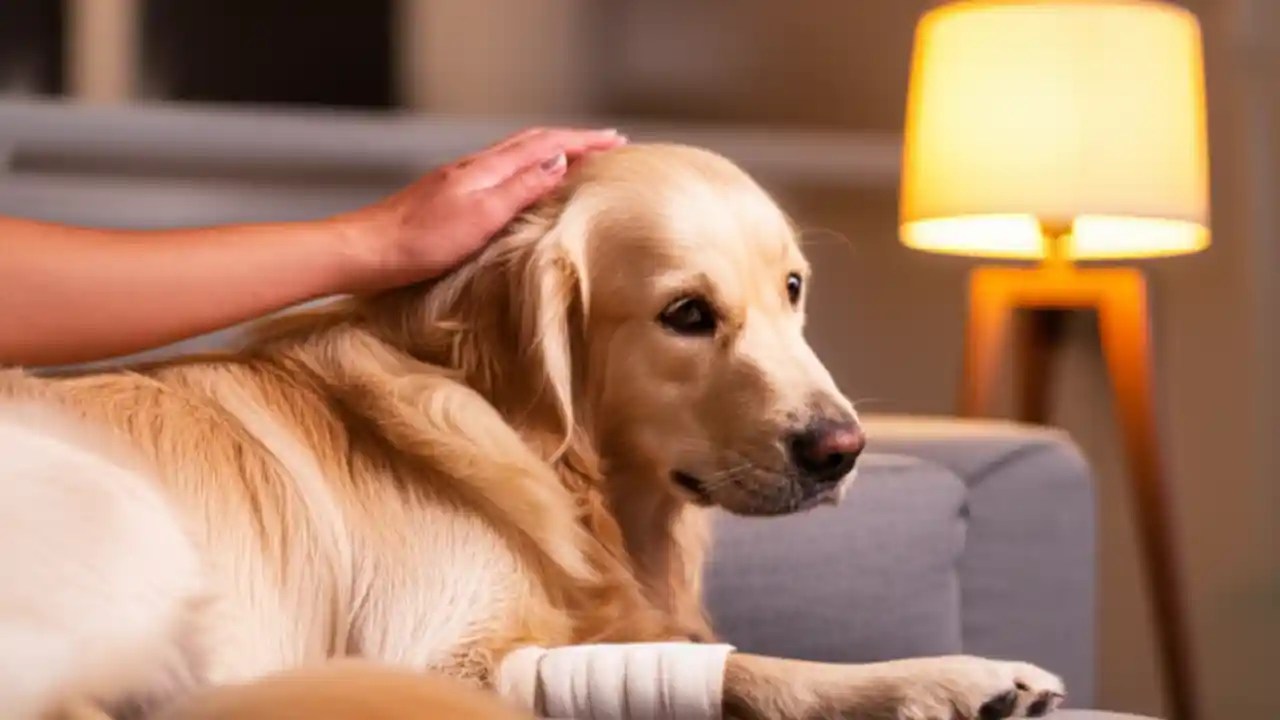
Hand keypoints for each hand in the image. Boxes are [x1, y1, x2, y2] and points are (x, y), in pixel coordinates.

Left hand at [338, 127, 625, 292]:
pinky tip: (528, 182)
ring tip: (578, 158)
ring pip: (518, 153)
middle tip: (606, 144)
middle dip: (573, 140)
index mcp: (487, 169)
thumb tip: (559, 159)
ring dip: (552, 151)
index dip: (583, 141)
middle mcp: (476, 167)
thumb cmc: (419, 242)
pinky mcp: (452, 195)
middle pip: (533, 141)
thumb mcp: (481, 216)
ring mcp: (462, 179)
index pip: (546, 144)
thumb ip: (521, 187)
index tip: (616, 141)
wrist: (368, 251)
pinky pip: (503, 170)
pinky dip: (529, 167)